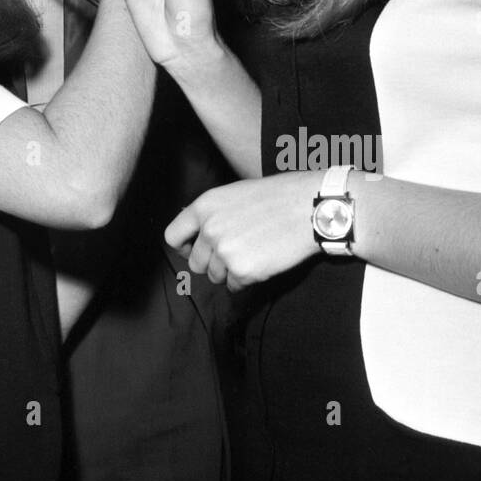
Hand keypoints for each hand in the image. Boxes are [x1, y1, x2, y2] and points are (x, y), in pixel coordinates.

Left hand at [165, 171, 325, 289]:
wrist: (308, 208)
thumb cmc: (276, 197)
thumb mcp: (233, 194)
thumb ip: (212, 214)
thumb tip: (197, 232)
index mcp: (203, 206)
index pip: (172, 236)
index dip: (184, 247)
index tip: (195, 250)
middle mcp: (208, 229)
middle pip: (195, 262)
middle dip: (211, 263)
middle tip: (233, 255)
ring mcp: (224, 251)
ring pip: (214, 276)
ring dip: (229, 272)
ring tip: (252, 255)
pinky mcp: (242, 271)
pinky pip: (234, 286)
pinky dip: (246, 280)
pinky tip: (261, 263)